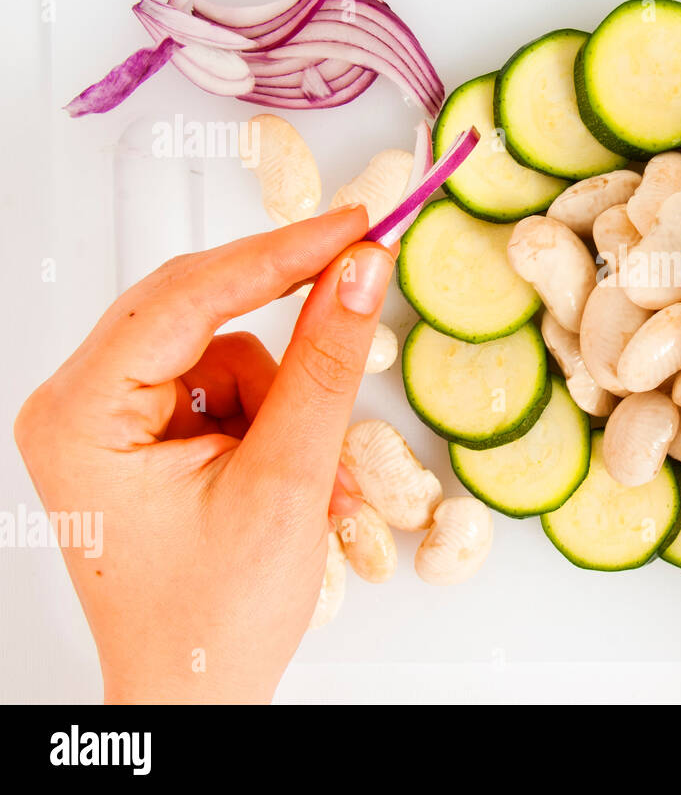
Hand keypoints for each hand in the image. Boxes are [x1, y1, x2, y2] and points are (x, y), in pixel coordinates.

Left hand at [13, 205, 387, 702]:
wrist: (198, 695)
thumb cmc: (213, 618)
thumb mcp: (285, 480)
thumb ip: (325, 365)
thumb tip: (360, 272)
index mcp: (81, 415)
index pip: (184, 297)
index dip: (279, 254)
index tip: (354, 225)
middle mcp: (79, 406)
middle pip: (196, 311)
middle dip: (284, 325)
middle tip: (360, 280)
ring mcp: (110, 420)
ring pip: (224, 350)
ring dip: (285, 401)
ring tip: (309, 479)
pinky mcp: (144, 435)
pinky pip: (227, 387)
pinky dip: (273, 421)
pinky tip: (288, 477)